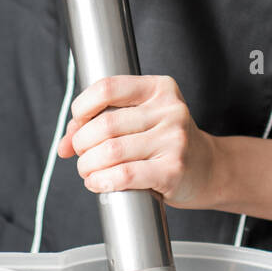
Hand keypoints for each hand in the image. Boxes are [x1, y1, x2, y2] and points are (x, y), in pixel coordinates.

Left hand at [57, 73, 220, 208]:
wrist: (207, 168)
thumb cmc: (165, 142)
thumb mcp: (139, 120)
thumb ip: (100, 122)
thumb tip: (64, 143)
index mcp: (159, 88)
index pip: (107, 87)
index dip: (82, 106)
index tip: (77, 123)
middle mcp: (170, 110)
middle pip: (105, 124)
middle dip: (82, 144)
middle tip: (81, 155)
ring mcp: (174, 139)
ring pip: (111, 151)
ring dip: (88, 166)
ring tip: (88, 171)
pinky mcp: (173, 169)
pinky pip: (126, 175)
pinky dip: (103, 181)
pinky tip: (98, 183)